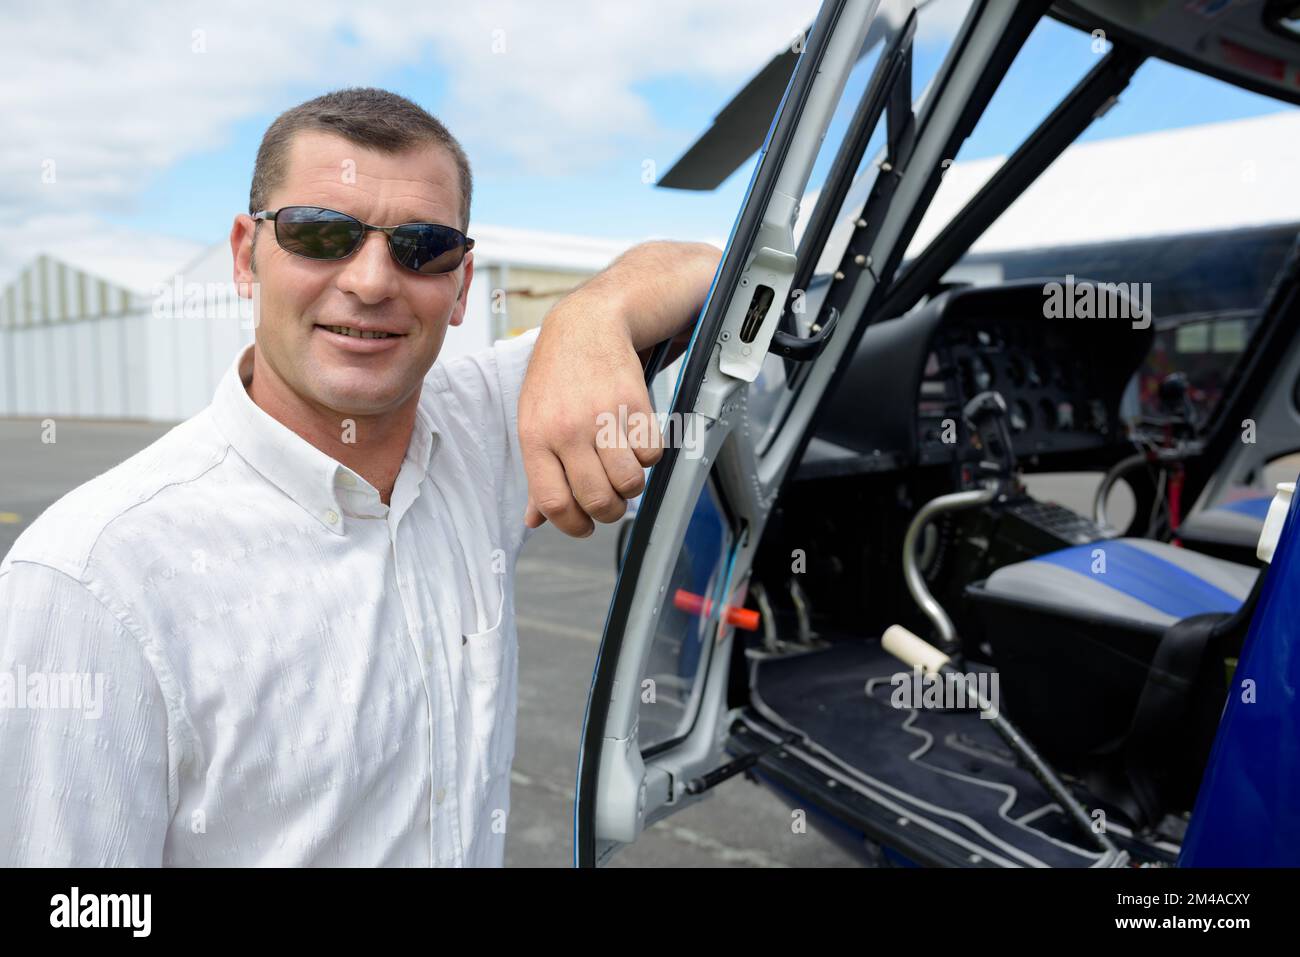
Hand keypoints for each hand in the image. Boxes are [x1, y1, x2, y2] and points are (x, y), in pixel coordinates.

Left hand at [518, 300, 662, 536]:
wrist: (586, 327)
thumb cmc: (556, 378)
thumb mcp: (533, 421)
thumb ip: (537, 474)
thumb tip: (535, 520)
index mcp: (535, 438)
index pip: (554, 503)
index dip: (573, 525)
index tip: (584, 525)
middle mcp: (567, 430)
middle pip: (597, 499)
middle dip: (609, 512)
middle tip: (611, 502)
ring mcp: (603, 417)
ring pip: (629, 482)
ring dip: (632, 487)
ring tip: (624, 472)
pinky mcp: (635, 405)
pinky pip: (651, 455)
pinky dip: (648, 458)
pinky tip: (635, 443)